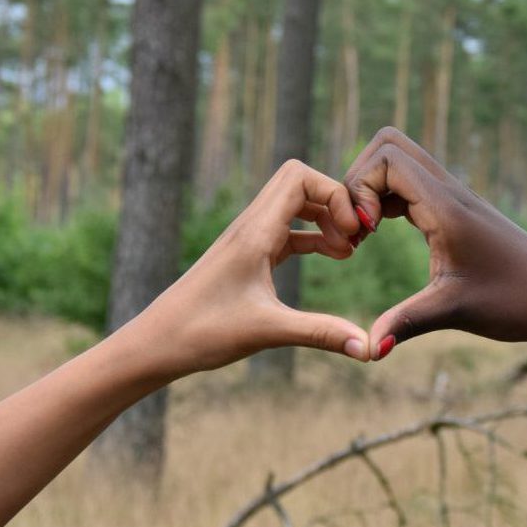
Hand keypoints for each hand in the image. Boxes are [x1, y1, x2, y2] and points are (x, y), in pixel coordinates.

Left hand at [133, 160, 371, 376]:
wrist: (155, 343)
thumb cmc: (201, 332)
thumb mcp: (268, 332)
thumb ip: (321, 334)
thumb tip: (370, 348)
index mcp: (254, 232)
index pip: (300, 177)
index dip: (336, 195)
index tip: (353, 235)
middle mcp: (250, 227)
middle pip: (300, 182)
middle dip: (336, 203)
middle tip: (356, 240)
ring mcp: (248, 241)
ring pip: (294, 206)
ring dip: (326, 220)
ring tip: (348, 252)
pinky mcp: (247, 257)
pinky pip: (287, 230)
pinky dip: (313, 237)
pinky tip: (332, 258)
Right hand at [343, 128, 526, 366]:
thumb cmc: (518, 301)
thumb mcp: (457, 313)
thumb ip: (407, 322)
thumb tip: (368, 350)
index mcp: (447, 208)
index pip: (387, 159)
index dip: (360, 190)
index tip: (363, 236)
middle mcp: (449, 193)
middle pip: (388, 146)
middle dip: (358, 181)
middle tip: (357, 231)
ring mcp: (453, 199)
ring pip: (399, 163)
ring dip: (371, 190)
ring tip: (365, 236)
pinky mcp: (456, 212)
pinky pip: (411, 185)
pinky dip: (387, 201)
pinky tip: (382, 236)